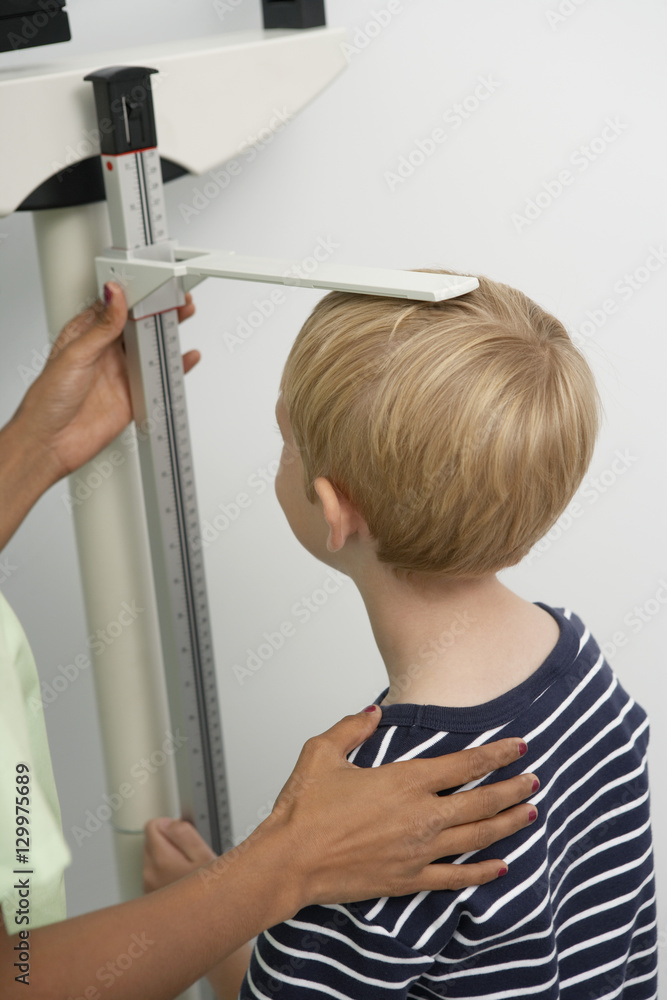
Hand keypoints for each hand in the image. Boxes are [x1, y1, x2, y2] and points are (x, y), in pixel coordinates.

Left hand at [11, 282, 198, 486]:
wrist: (51, 442)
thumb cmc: (48, 399)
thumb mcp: (76, 354)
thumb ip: (102, 326)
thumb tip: (115, 295)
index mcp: (86, 335)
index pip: (116, 307)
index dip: (135, 295)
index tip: (153, 283)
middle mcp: (105, 352)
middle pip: (138, 325)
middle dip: (158, 310)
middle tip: (177, 298)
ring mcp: (121, 372)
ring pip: (151, 348)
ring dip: (168, 334)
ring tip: (184, 317)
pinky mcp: (134, 395)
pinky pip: (159, 378)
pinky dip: (176, 368)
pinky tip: (186, 357)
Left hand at [143, 819, 252, 999]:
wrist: (214, 933)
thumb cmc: (215, 901)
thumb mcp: (207, 858)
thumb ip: (184, 833)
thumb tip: (168, 823)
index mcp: (160, 861)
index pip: (152, 827)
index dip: (170, 825)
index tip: (183, 836)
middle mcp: (149, 876)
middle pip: (152, 842)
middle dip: (170, 843)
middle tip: (192, 856)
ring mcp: (149, 889)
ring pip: (155, 860)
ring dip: (170, 859)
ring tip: (192, 872)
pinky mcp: (153, 900)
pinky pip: (158, 877)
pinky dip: (169, 876)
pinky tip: (187, 886)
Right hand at [258, 705, 537, 905]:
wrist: (288, 861)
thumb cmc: (303, 809)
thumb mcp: (322, 752)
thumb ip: (353, 727)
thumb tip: (374, 713)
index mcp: (404, 781)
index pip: (465, 764)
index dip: (497, 754)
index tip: (519, 746)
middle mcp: (420, 817)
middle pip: (481, 801)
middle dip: (512, 789)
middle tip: (534, 780)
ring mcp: (418, 852)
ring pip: (477, 838)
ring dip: (507, 825)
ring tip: (531, 814)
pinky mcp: (408, 880)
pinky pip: (455, 878)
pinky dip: (482, 874)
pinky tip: (501, 868)